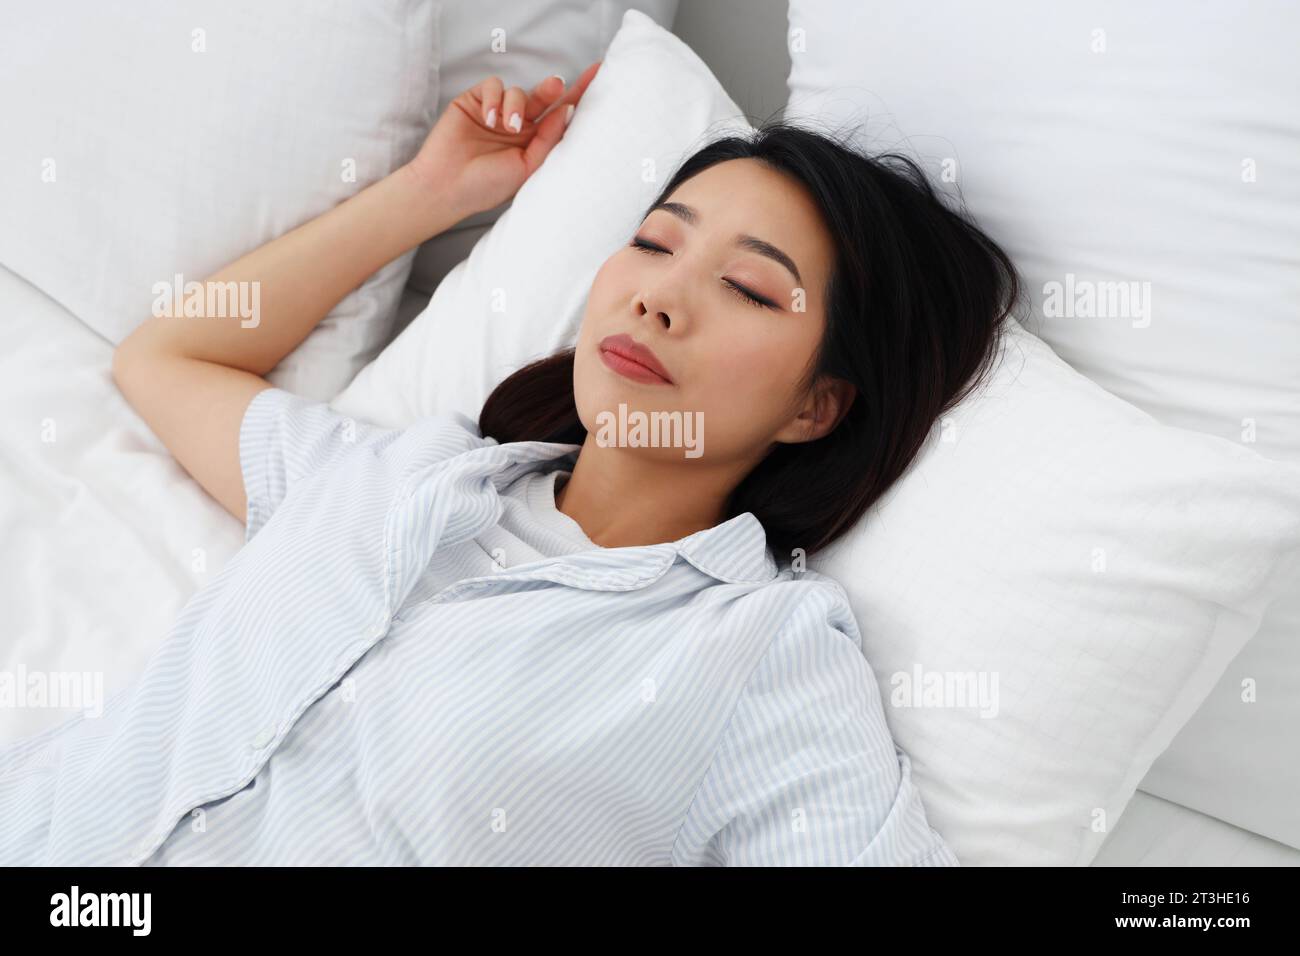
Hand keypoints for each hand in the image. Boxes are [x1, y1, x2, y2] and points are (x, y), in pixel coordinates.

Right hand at [405, 61, 600, 223]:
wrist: (446, 186)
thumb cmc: (486, 186)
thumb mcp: (527, 167)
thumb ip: (549, 139)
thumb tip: (568, 110)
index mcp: (533, 143)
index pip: (560, 118)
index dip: (579, 98)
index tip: (599, 76)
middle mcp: (517, 126)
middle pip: (543, 98)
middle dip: (552, 89)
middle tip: (556, 85)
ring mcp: (496, 112)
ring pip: (517, 91)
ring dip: (515, 104)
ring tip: (506, 126)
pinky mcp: (475, 101)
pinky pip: (493, 86)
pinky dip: (494, 98)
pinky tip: (489, 118)